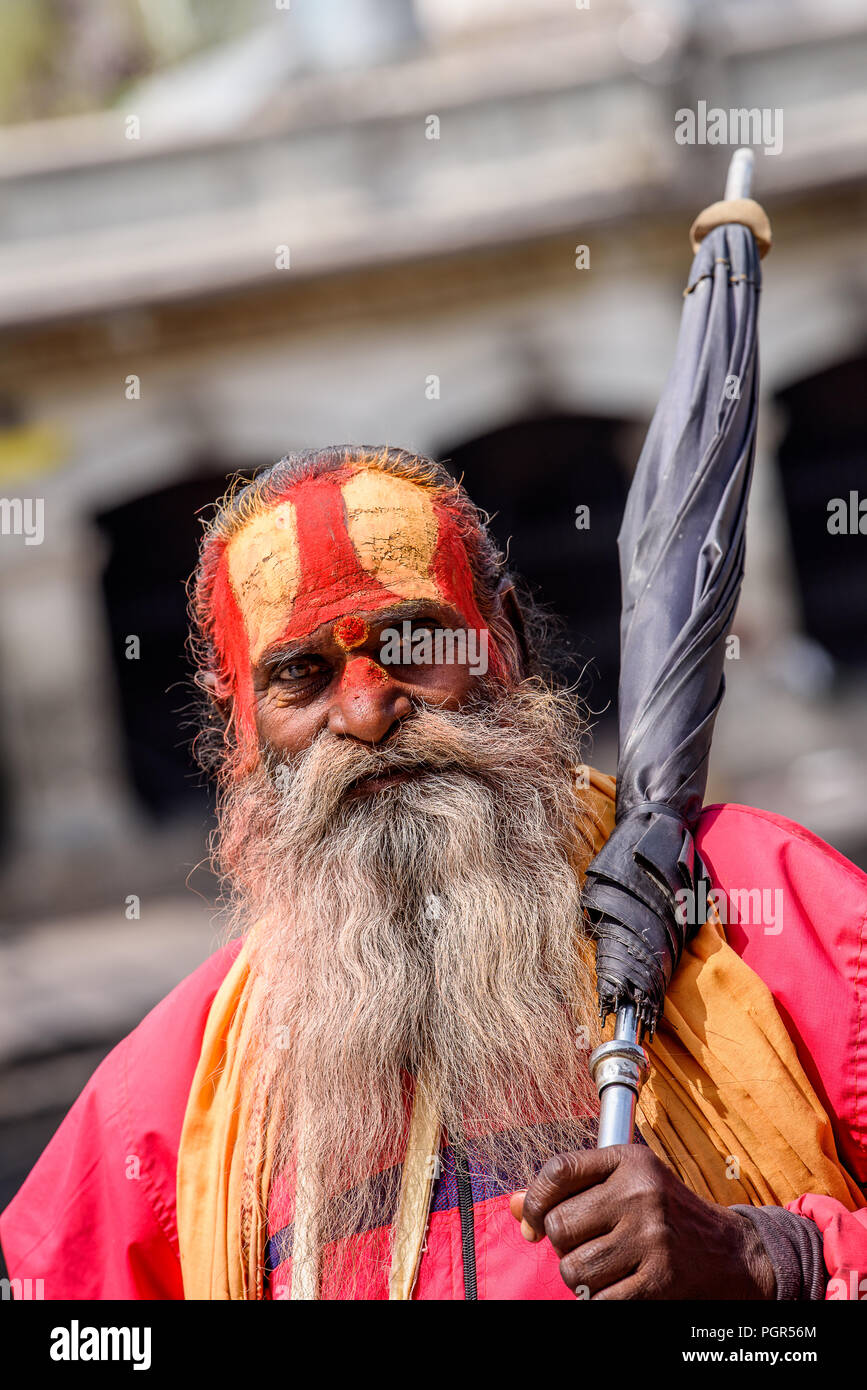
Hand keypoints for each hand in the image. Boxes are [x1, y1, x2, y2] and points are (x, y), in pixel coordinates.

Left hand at [510, 1145, 775, 1299]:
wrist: (730, 1252)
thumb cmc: (665, 1214)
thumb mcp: (622, 1186)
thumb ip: (569, 1191)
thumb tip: (514, 1206)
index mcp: (629, 1161)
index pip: (558, 1172)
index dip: (533, 1199)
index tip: (531, 1221)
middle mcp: (640, 1193)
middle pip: (559, 1225)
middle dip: (562, 1244)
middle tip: (586, 1245)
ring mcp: (651, 1236)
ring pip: (573, 1267)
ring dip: (579, 1277)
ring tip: (602, 1268)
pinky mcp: (660, 1278)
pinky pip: (599, 1300)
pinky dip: (599, 1300)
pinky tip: (617, 1287)